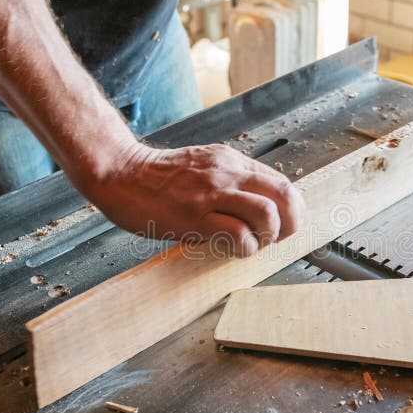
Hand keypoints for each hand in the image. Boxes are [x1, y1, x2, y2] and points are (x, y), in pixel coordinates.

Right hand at [85, 142, 304, 257]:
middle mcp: (227, 173)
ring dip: (266, 237)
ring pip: (267, 214)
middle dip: (290, 224)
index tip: (282, 226)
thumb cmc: (159, 178)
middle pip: (284, 196)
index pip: (282, 184)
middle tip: (274, 239)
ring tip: (249, 244)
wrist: (120, 173)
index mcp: (232, 163)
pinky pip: (237, 234)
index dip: (291, 210)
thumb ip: (232, 182)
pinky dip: (243, 248)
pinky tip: (230, 249)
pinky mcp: (195, 216)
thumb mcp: (204, 166)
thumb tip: (260, 207)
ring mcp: (212, 194)